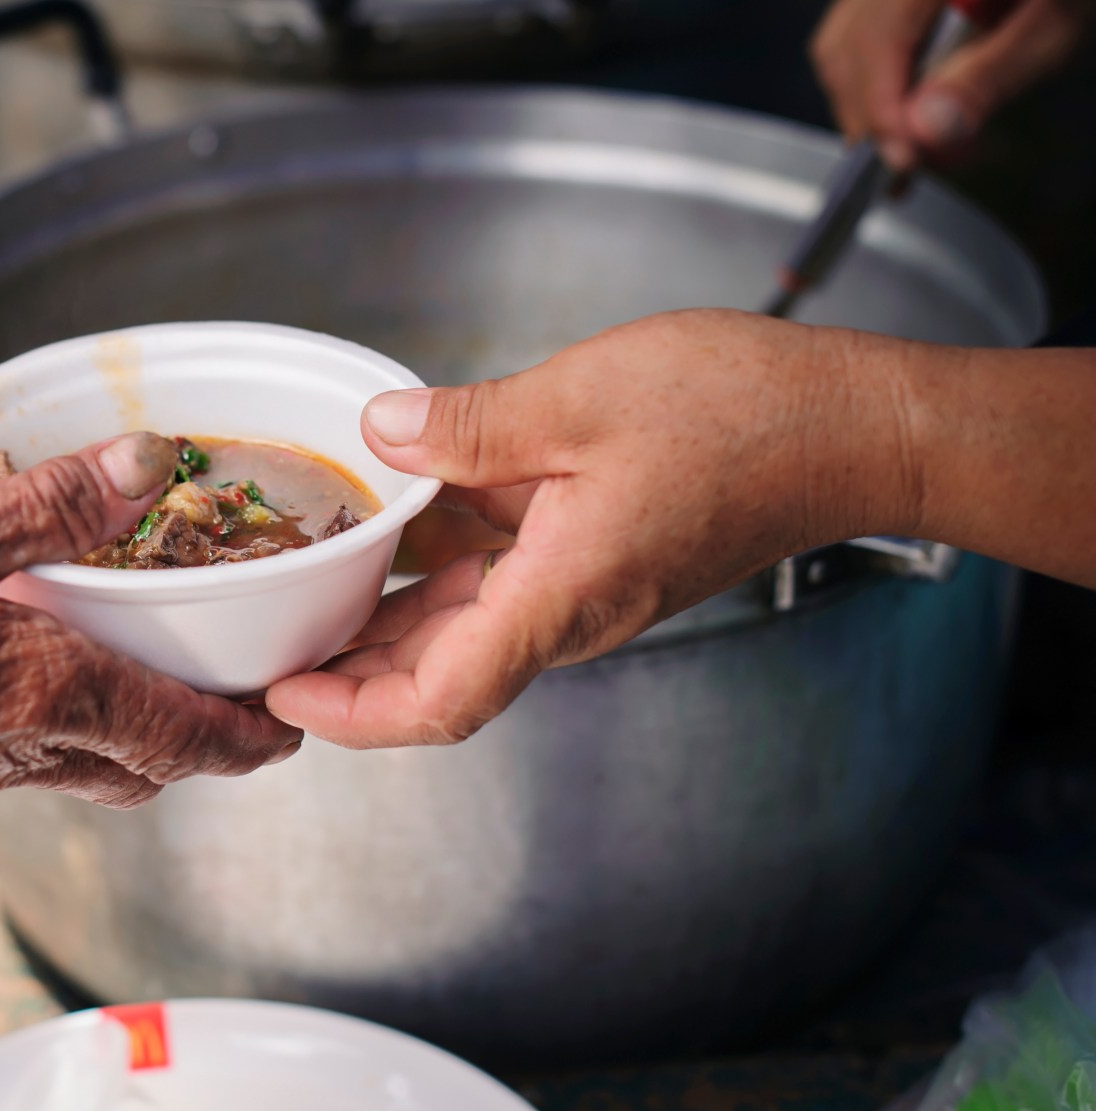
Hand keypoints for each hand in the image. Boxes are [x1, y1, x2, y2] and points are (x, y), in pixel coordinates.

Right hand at [0, 432, 300, 808]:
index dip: (251, 737)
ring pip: (91, 767)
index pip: (188, 737)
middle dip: (202, 739)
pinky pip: (31, 759)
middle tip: (234, 690)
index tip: (291, 725)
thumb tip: (150, 464)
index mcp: (49, 692)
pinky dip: (70, 725)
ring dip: (137, 732)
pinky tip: (40, 667)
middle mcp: (25, 749)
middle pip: (148, 763)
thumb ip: (50, 502)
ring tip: (151, 671)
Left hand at [266, 310, 922, 747]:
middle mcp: (566, 612)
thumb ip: (471, 426)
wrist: (845, 428)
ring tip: (301, 590)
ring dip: (381, 618)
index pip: (441, 701)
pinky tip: (387, 522)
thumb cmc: (741, 415)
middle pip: (435, 676)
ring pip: (458, 627)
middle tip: (264, 645)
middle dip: (344, 672)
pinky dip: (434, 564)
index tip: (285, 697)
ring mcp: (580, 590)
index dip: (353, 713)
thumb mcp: (583, 398)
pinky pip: (494, 579)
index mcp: (559, 595)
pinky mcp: (590, 557)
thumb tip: (382, 433)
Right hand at [810, 0, 1095, 170]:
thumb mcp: (1051, 21)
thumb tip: (925, 132)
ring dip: (865, 105)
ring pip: (839, 49)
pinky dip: (871, 84)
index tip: (906, 161)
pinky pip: (855, 39)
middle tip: (916, 161)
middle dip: (872, 118)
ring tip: (910, 143)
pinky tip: (903, 110)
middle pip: (845, 52)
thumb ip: (988, 76)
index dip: (882, 112)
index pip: (876, 45)